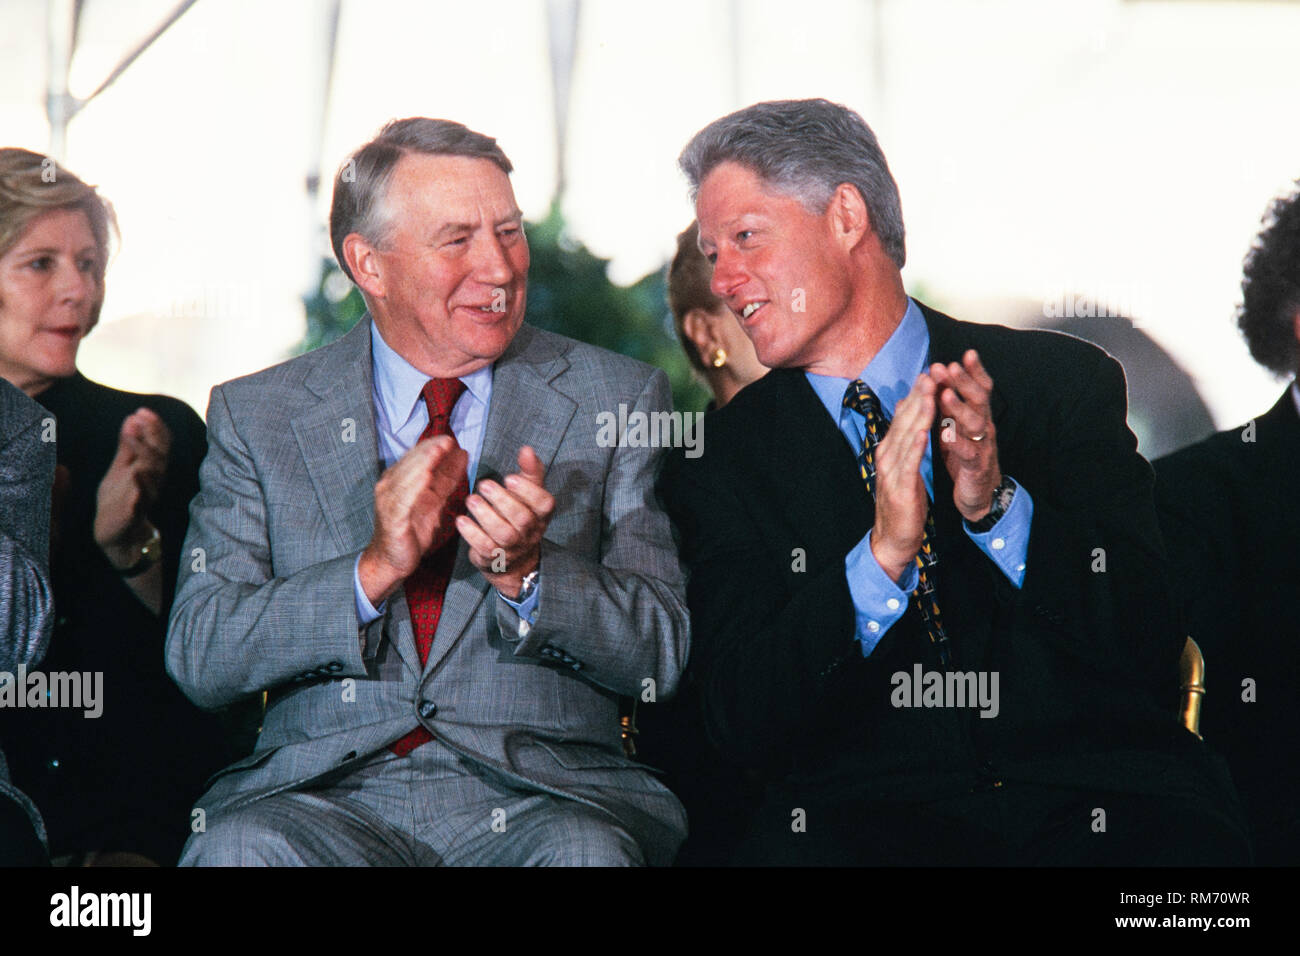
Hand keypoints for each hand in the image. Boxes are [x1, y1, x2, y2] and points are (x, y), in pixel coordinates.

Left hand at [94, 408, 170, 567]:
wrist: (118, 536)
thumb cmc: (122, 500)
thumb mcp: (122, 468)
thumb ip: (128, 446)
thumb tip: (134, 417)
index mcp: (150, 469)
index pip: (159, 445)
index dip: (154, 428)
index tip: (143, 410)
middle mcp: (152, 482)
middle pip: (157, 457)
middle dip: (151, 436)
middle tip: (142, 417)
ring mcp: (143, 499)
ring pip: (151, 477)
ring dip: (144, 458)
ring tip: (134, 440)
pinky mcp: (131, 516)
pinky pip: (137, 504)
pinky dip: (138, 491)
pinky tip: (135, 477)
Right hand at [359, 434, 468, 605]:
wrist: (392, 560)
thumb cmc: (412, 531)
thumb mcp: (433, 501)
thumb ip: (445, 480)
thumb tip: (461, 455)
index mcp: (399, 481)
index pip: (416, 457)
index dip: (434, 447)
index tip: (451, 440)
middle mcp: (390, 486)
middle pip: (412, 462)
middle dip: (431, 449)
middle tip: (449, 440)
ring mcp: (388, 500)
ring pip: (407, 475)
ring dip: (424, 461)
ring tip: (439, 449)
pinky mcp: (392, 517)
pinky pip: (403, 498)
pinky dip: (415, 485)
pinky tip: (427, 475)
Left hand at [456, 445, 554, 598]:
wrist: (512, 557)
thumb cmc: (517, 514)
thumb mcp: (527, 492)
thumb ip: (529, 471)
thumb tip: (527, 449)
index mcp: (542, 514)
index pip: (544, 503)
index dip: (529, 491)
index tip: (509, 477)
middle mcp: (531, 532)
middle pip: (522, 518)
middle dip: (502, 500)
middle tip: (483, 484)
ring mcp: (514, 548)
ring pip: (504, 534)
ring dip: (486, 515)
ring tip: (471, 499)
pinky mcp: (494, 557)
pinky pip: (485, 547)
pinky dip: (472, 534)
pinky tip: (461, 519)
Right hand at [869, 373, 934, 583]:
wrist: (894, 538)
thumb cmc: (903, 503)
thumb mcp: (904, 468)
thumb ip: (906, 442)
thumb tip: (908, 415)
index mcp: (889, 450)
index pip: (902, 417)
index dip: (915, 394)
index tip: (928, 373)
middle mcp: (887, 456)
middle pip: (903, 420)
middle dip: (918, 396)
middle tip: (930, 372)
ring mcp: (891, 471)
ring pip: (906, 436)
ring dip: (918, 413)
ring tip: (929, 393)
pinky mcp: (900, 487)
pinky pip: (909, 462)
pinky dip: (915, 445)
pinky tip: (923, 430)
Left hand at [931, 349, 1000, 522]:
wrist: (979, 494)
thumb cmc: (965, 456)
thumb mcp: (957, 426)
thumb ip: (949, 404)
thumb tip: (936, 376)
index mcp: (978, 416)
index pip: (981, 388)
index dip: (976, 372)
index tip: (967, 353)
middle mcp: (984, 427)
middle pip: (979, 400)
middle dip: (964, 382)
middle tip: (949, 366)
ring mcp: (982, 447)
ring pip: (975, 424)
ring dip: (959, 408)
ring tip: (945, 396)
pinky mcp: (975, 467)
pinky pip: (968, 453)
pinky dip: (957, 444)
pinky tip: (945, 435)